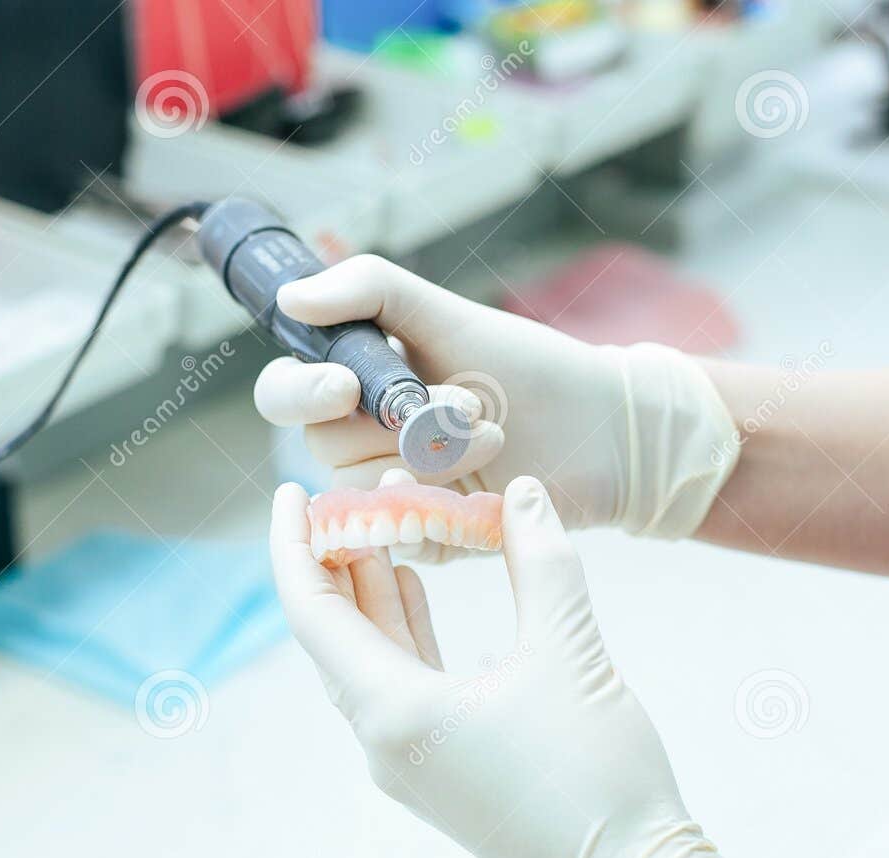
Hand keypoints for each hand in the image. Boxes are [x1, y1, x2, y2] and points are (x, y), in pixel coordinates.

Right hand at [255, 256, 739, 552]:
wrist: (604, 427)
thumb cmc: (528, 366)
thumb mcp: (448, 314)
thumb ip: (369, 292)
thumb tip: (291, 297)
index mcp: (357, 381)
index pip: (284, 394)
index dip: (300, 393)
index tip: (346, 385)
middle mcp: (364, 439)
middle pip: (323, 443)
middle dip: (394, 423)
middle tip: (466, 402)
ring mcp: (393, 490)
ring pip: (363, 490)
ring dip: (431, 461)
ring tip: (493, 435)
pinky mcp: (425, 535)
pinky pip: (398, 534)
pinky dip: (434, 510)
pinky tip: (481, 491)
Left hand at [270, 471, 789, 857]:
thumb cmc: (599, 777)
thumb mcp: (570, 653)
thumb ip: (542, 562)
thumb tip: (522, 491)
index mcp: (394, 713)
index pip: (311, 613)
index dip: (294, 545)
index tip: (291, 491)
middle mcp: (384, 742)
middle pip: (333, 635)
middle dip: (337, 559)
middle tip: (350, 494)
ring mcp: (409, 762)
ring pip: (367, 660)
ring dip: (371, 593)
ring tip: (381, 523)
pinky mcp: (440, 771)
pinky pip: (400, 685)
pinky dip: (403, 631)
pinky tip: (417, 589)